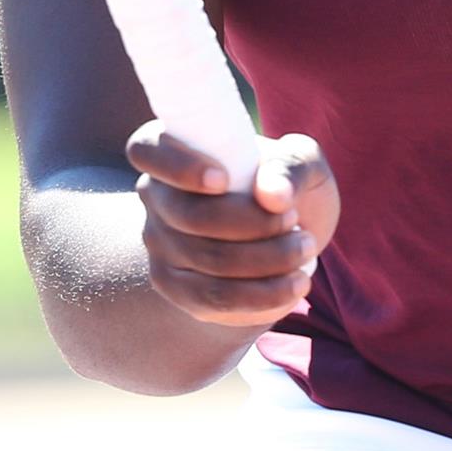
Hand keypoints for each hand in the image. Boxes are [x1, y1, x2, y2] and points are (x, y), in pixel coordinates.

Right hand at [126, 122, 340, 329]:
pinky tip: (294, 287)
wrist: (291, 233)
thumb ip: (291, 166)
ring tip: (305, 249)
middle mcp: (156, 197)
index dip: (178, 166)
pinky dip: (260, 297)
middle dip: (253, 223)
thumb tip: (273, 194)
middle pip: (189, 216)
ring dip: (266, 260)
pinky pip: (212, 301)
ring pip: (207, 262)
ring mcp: (160, 246)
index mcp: (172, 148)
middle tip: (294, 218)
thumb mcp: (301, 160)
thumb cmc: (287, 181)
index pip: (146, 149)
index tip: (223, 179)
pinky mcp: (178, 290)